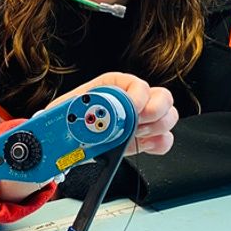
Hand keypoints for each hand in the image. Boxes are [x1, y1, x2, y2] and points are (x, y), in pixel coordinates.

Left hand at [49, 71, 177, 155]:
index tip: (133, 109)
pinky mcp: (145, 139)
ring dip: (157, 127)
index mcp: (113, 87)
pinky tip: (143, 146)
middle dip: (156, 109)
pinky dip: (159, 143)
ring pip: (168, 116)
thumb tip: (62, 115)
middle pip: (161, 96)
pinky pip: (165, 139)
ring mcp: (141, 120)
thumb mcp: (64, 114)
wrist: (67, 146)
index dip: (138, 95)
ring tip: (137, 136)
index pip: (135, 84)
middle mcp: (131, 100)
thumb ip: (69, 112)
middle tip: (141, 122)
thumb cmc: (66, 123)